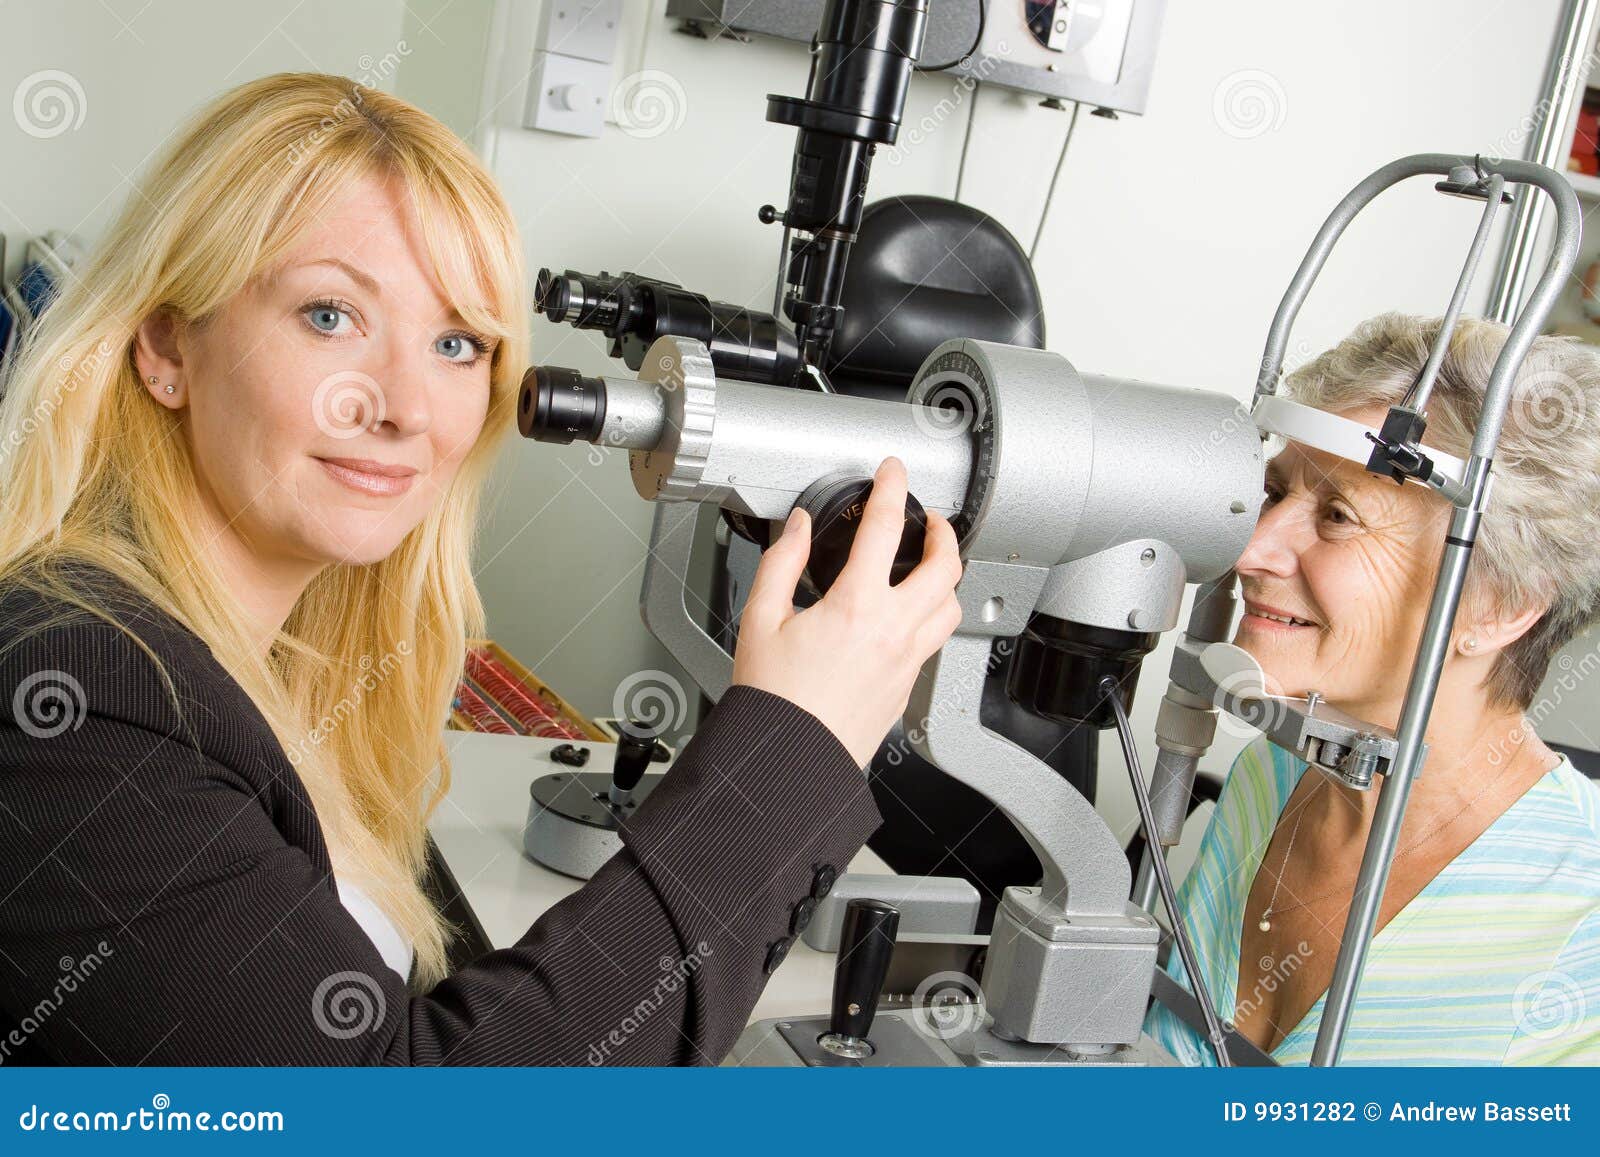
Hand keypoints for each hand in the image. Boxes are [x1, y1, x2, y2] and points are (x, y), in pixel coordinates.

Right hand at [731, 457, 964, 766]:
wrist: (789, 760)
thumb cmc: (773, 702)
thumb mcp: (761, 619)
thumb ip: (781, 563)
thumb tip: (797, 528)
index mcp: (856, 606)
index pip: (886, 527)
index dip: (893, 488)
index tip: (895, 471)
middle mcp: (893, 631)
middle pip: (945, 567)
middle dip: (944, 533)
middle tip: (931, 521)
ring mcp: (906, 661)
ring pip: (951, 607)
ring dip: (947, 578)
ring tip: (932, 565)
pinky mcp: (906, 687)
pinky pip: (934, 642)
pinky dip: (932, 617)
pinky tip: (911, 614)